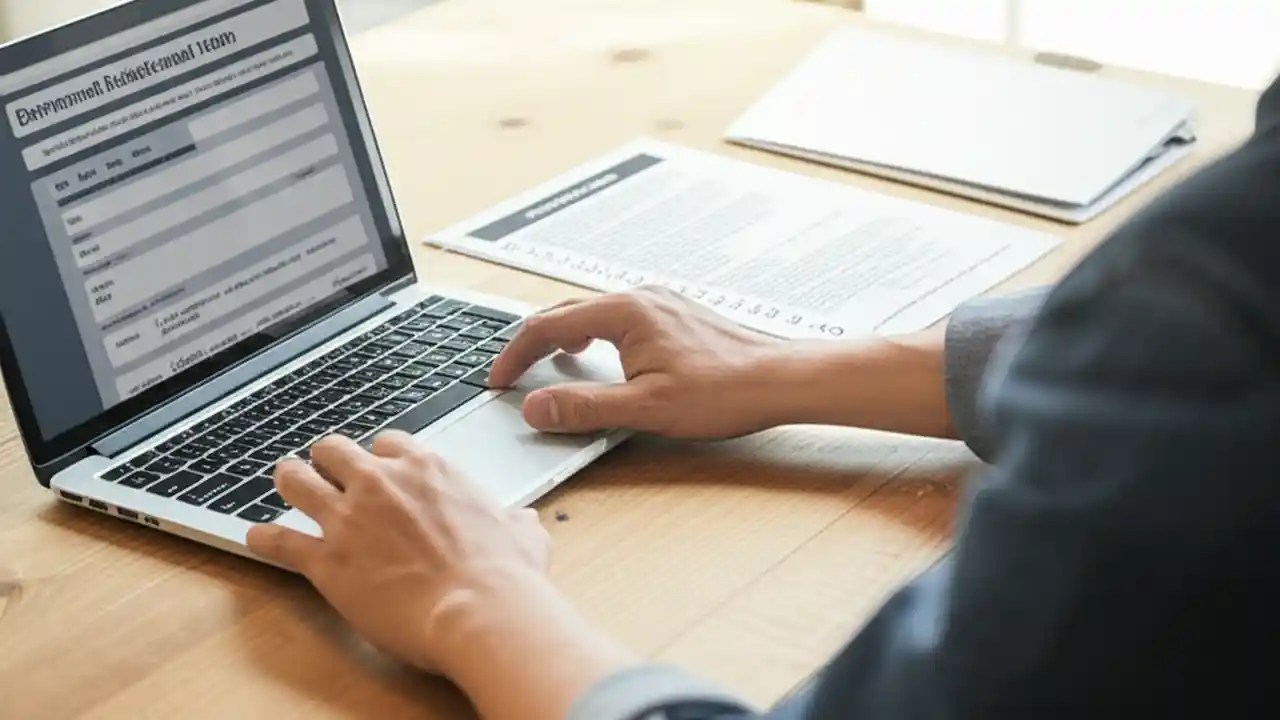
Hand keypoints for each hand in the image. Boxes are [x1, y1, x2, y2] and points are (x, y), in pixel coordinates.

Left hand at [245, 432, 550, 675]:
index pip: (389, 445)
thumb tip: (523, 523)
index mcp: (429, 470)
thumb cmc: (505, 574)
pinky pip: (281, 540)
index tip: (380, 470)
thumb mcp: (523, 532)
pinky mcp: (327, 560)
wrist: (481, 609)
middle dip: (329, 459)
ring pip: (298, 480)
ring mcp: (350, 519)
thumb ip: (514, 520)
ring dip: (289, 479)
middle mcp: (383, 484)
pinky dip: (264, 539)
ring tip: (283, 480)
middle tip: (325, 469)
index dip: (381, 458)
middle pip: (336, 450)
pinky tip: (255, 537)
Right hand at [489, 287, 786, 437]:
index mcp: (625, 313)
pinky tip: (603, 358)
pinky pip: (619, 319)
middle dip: (534, 344)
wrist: (781, 379)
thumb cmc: (724, 391)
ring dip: (564, 338)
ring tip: (550, 365)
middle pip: (567, 313)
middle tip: (513, 374)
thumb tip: (536, 407)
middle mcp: (640, 298)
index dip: (515, 355)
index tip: (498, 380)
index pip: (548, 326)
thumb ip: (585, 407)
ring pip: (594, 314)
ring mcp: (660, 303)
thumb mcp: (646, 408)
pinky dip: (595, 337)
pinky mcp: (676, 315)